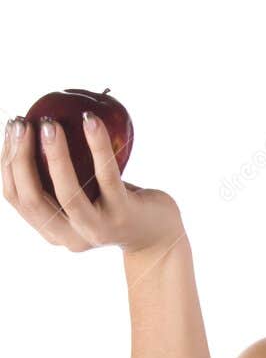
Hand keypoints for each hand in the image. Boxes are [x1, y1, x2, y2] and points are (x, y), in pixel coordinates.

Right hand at [2, 114, 183, 256]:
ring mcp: (97, 228)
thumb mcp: (84, 194)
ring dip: (54, 155)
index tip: (12, 130)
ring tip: (49, 122)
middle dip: (21, 157)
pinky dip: (97, 146)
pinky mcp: (123, 215)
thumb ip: (60, 176)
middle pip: (33, 198)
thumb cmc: (116, 205)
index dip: (8, 162)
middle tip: (23, 122)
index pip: (16, 198)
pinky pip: (107, 176)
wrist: (159, 237)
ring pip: (67, 192)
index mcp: (52, 230)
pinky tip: (91, 120)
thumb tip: (37, 125)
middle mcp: (69, 236)